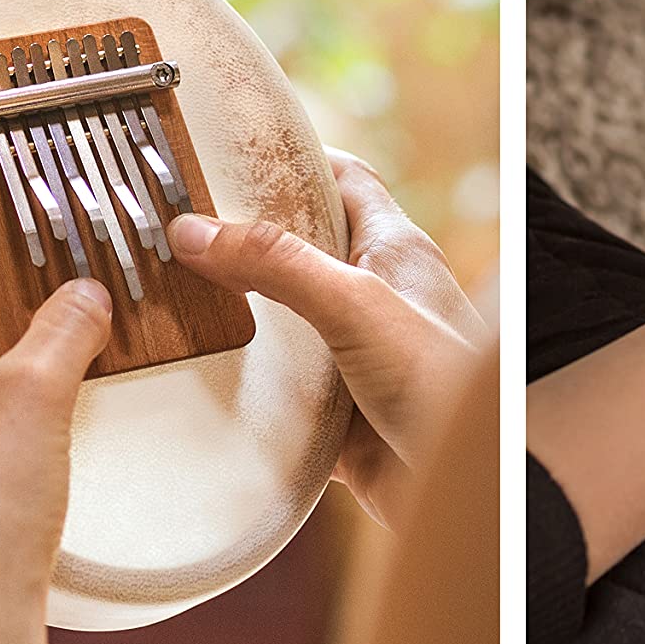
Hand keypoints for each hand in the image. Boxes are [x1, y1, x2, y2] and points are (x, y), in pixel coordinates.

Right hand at [167, 151, 491, 528]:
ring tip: (171, 300)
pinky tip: (201, 385)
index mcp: (393, 251)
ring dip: (240, 322)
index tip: (229, 154)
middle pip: (302, 254)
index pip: (344, 180)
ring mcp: (357, 361)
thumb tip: (194, 229)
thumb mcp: (355, 304)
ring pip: (287, 329)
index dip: (293, 160)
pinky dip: (247, 394)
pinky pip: (284, 400)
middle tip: (175, 231)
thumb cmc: (442, 383)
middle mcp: (376, 300)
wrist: (473, 489)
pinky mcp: (341, 420)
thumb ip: (277, 264)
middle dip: (244, 243)